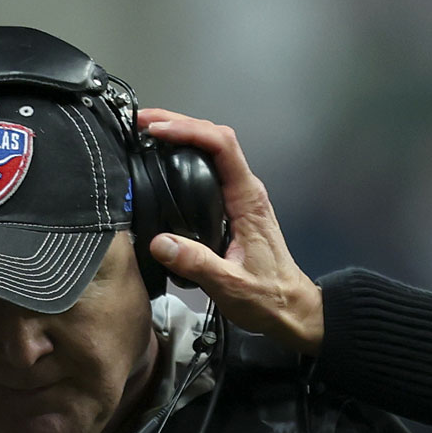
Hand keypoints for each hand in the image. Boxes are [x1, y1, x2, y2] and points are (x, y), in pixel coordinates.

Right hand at [137, 108, 324, 353]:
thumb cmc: (267, 297)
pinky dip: (186, 156)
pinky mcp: (232, 207)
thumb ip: (196, 264)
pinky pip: (210, 169)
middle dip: (179, 124)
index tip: (157, 130)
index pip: (223, 146)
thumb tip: (160, 243)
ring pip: (213, 151)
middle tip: (141, 123)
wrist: (290, 309)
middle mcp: (245, 191)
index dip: (189, 130)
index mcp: (248, 200)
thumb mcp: (230, 285)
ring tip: (146, 134)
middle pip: (215, 138)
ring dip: (182, 135)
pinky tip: (164, 161)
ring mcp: (240, 197)